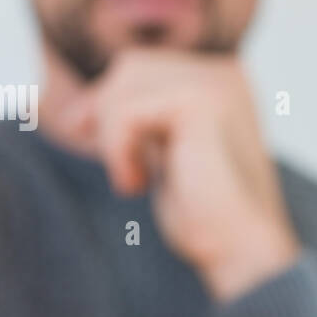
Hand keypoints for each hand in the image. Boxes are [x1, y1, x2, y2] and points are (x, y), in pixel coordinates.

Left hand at [61, 48, 300, 301]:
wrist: (241, 250)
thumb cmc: (204, 213)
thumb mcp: (164, 153)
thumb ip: (140, 122)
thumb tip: (75, 108)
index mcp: (223, 79)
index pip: (143, 66)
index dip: (107, 101)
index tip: (86, 135)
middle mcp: (224, 70)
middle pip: (131, 67)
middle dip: (105, 113)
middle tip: (116, 166)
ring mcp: (215, 81)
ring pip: (124, 85)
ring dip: (114, 138)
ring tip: (133, 181)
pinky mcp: (199, 102)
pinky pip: (126, 112)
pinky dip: (118, 151)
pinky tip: (136, 185)